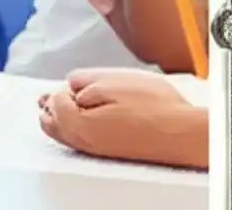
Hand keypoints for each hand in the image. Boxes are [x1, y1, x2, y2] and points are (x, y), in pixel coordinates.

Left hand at [37, 69, 204, 167]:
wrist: (181, 133)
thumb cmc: (154, 106)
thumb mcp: (114, 81)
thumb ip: (83, 81)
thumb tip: (68, 85)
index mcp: (78, 125)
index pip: (52, 103)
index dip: (62, 86)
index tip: (75, 82)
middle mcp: (82, 142)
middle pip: (51, 124)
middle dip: (55, 104)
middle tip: (67, 90)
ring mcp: (95, 149)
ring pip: (65, 133)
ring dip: (66, 114)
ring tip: (81, 98)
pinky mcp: (109, 151)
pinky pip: (81, 138)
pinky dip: (79, 123)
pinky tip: (95, 112)